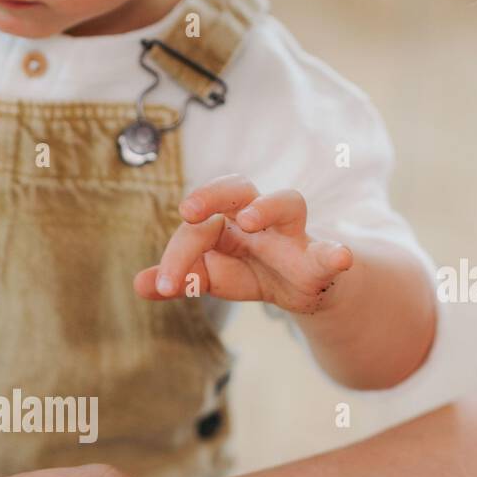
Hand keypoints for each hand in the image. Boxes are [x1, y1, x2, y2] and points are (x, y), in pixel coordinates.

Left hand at [134, 175, 352, 314]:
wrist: (309, 288)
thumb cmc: (256, 271)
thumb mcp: (214, 277)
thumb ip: (181, 278)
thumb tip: (138, 285)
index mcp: (228, 220)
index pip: (198, 225)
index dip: (177, 254)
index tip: (164, 287)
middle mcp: (260, 217)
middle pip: (238, 188)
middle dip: (213, 194)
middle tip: (187, 211)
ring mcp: (294, 234)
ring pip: (288, 203)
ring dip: (267, 207)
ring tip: (248, 220)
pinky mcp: (323, 259)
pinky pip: (330, 250)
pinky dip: (335, 253)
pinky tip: (339, 258)